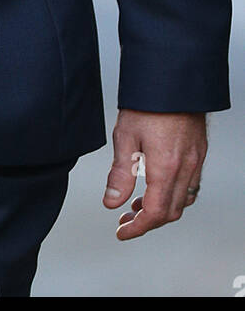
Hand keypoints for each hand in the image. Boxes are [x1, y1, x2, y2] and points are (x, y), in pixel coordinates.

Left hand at [103, 109, 206, 239]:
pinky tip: (159, 185)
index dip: (137, 228)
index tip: (123, 232)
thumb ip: (120, 174)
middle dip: (147, 222)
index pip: (155, 213)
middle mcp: (185, 168)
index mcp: (166, 168)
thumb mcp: (125, 137)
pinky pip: (191, 185)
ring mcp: (195, 160)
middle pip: (171, 212)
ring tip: (138, 204)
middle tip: (126, 220)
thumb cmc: (149, 102)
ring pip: (183, 200)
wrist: (174, 78)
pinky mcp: (198, 151)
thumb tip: (112, 202)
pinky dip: (174, 194)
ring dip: (162, 209)